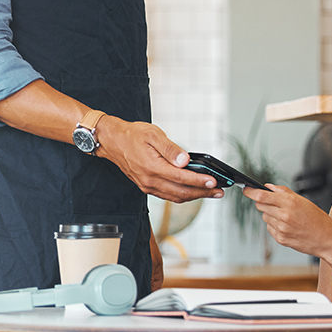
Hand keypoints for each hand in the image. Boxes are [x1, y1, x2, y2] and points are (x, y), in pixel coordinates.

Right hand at [95, 116, 223, 201]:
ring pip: (175, 197)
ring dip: (194, 196)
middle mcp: (149, 180)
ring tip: (210, 193)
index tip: (214, 181)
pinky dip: (182, 195)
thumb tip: (186, 161)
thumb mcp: (153, 134)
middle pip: (181, 192)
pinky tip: (192, 191)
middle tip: (219, 191)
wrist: (112, 141)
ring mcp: (147, 185)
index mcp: (152, 167)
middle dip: (202, 193)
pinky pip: (168, 196)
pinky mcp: (146, 186)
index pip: (182, 178)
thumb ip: (171, 149)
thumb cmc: (132, 135)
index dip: (200, 181)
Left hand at [244, 184, 331, 257]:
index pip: (262, 196)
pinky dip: (275, 225)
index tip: (246, 190)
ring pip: (265, 217)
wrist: (326, 240)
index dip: (251, 192)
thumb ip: (284, 192)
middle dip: (264, 203)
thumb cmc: (317, 219)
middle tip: (274, 204)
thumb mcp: (303, 201)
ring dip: (271, 215)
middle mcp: (284, 216)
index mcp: (290, 203)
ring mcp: (281, 228)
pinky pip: (270, 228)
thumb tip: (268, 187)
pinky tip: (288, 226)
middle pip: (260, 206)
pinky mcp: (280, 239)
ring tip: (287, 217)